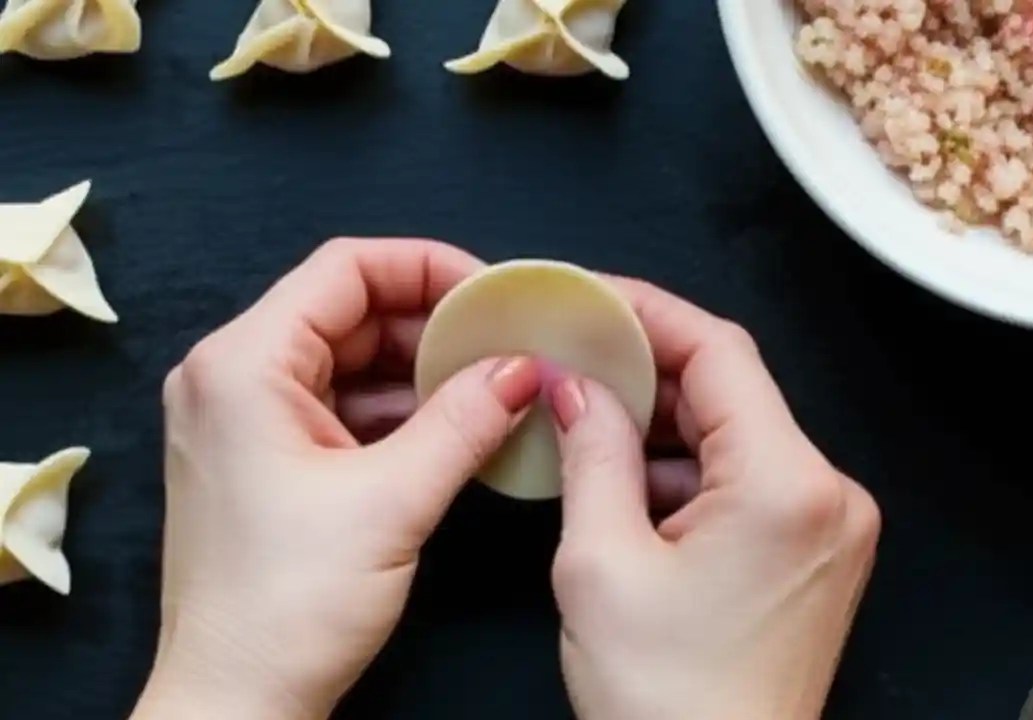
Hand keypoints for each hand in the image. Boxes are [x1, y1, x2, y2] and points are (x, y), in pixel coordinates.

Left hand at [132, 239, 541, 719]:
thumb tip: (525, 366)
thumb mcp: (393, 501)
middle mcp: (233, 377)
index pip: (345, 269)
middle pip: (349, 310)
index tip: (495, 294)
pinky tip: (461, 424)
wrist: (236, 701)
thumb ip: (465, 421)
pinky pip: (343, 407)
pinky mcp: (266, 460)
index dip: (429, 267)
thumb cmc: (289, 605)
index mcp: (242, 364)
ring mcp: (246, 420)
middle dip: (435, 322)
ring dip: (423, 369)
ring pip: (350, 360)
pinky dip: (401, 410)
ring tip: (497, 381)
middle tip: (509, 340)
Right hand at [548, 278, 881, 719]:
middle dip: (650, 368)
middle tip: (576, 353)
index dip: (649, 313)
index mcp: (784, 485)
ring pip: (740, 433)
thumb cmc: (666, 701)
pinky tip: (629, 471)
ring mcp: (832, 525)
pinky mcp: (818, 553)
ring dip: (667, 420)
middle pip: (734, 389)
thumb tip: (575, 386)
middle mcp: (828, 494)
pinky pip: (752, 479)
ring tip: (590, 411)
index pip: (720, 352)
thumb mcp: (599, 564)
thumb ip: (593, 454)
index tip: (592, 298)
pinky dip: (691, 468)